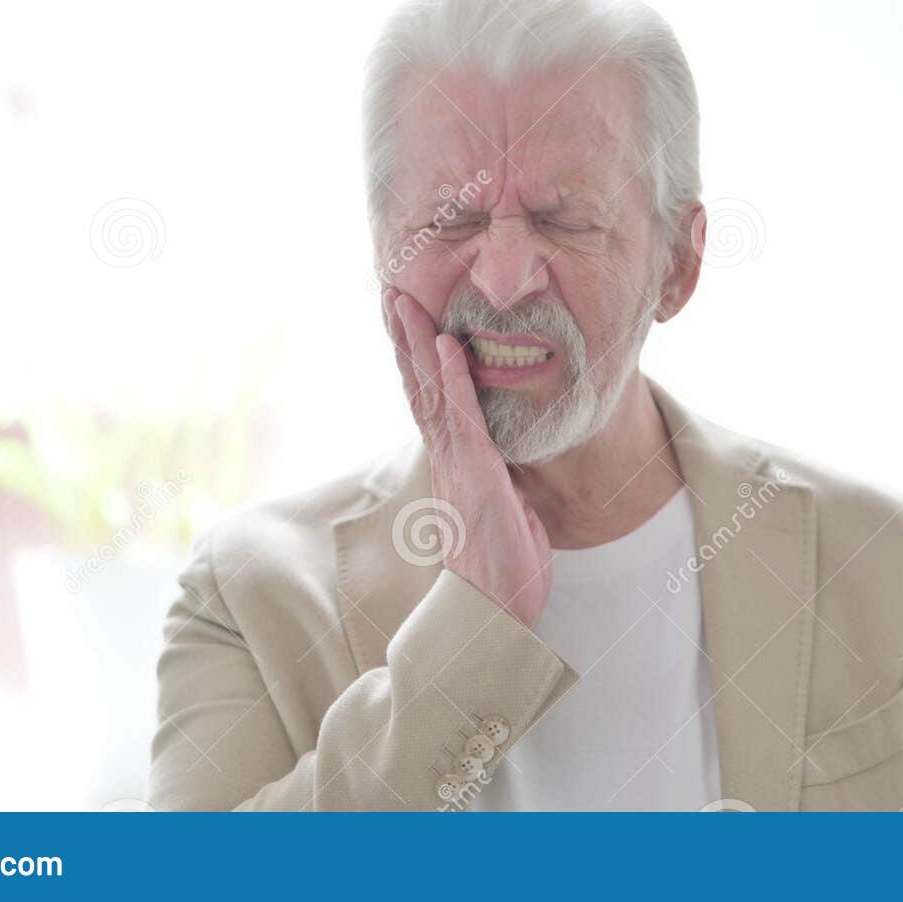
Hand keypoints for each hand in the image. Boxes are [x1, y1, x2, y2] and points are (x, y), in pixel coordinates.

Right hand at [384, 287, 552, 629]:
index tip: (411, 317)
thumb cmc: (505, 567)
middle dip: (406, 336)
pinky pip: (461, 417)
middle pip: (420, 385)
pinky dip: (452, 379)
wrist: (495, 611)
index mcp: (455, 462)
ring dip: (418, 343)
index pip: (433, 399)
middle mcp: (448, 457)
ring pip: (431, 392)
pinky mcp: (474, 474)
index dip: (420, 358)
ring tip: (405, 301)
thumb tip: (509, 457)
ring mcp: (457, 464)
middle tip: (393, 290)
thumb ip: (502, 476)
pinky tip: (444, 346)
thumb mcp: (508, 508)